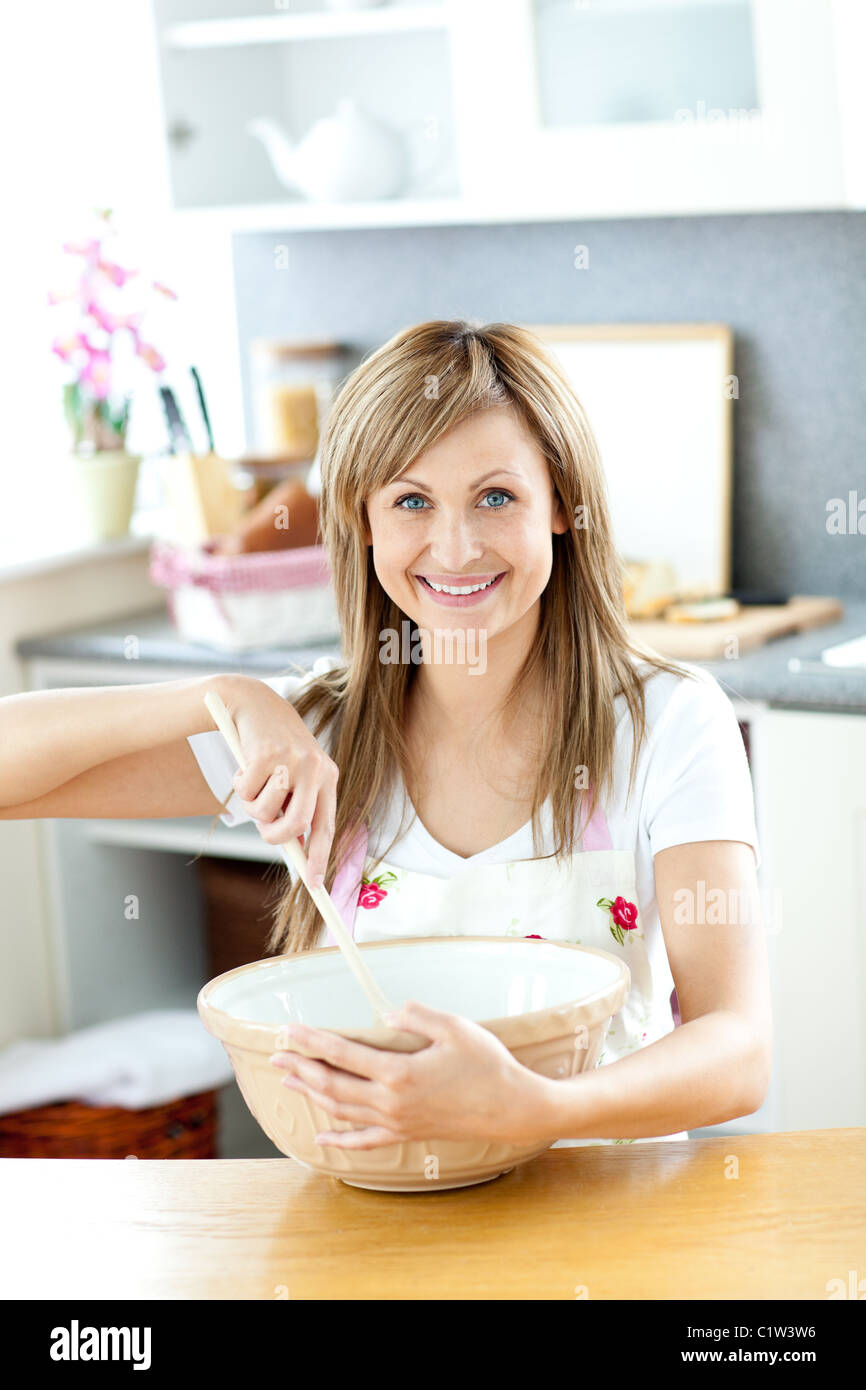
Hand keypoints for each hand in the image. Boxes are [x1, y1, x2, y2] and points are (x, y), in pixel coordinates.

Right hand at [216, 673, 337, 887]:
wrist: (254, 703)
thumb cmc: (274, 747)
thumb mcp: (294, 775)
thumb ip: (296, 805)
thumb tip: (294, 846)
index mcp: (328, 776)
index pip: (327, 825)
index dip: (319, 857)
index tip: (314, 884)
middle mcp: (315, 768)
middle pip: (295, 824)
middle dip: (274, 836)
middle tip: (263, 828)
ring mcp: (291, 760)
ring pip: (265, 811)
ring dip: (251, 805)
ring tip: (253, 783)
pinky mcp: (265, 753)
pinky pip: (244, 792)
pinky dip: (238, 785)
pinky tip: (244, 767)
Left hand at [268, 999, 559, 1148]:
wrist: (512, 1108)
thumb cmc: (487, 1064)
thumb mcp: (455, 1027)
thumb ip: (416, 1016)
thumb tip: (385, 1015)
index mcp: (399, 1072)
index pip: (343, 1054)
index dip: (313, 1041)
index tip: (289, 1030)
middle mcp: (391, 1101)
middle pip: (333, 1084)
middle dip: (301, 1067)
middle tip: (275, 1053)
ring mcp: (397, 1121)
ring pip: (343, 1110)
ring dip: (312, 1094)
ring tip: (289, 1079)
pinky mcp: (408, 1133)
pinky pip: (365, 1139)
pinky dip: (340, 1138)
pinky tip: (321, 1135)